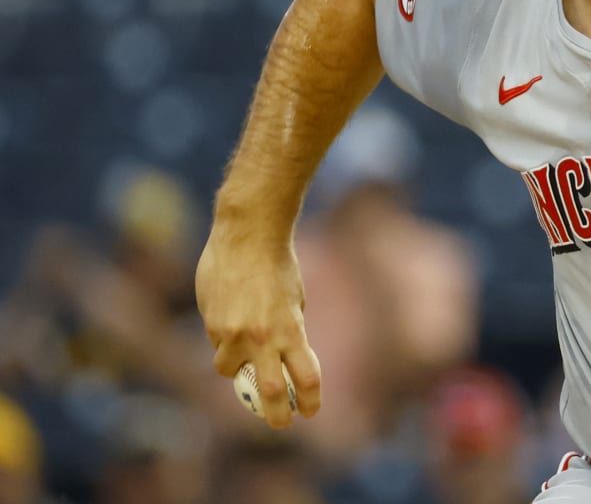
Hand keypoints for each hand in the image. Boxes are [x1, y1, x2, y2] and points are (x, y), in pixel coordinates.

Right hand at [196, 216, 321, 427]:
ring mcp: (234, 333)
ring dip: (236, 368)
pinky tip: (228, 318)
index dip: (309, 401)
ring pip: (229, 370)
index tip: (310, 413)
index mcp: (291, 331)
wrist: (247, 235)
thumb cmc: (277, 265)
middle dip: (275, 414)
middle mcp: (263, 337)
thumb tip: (283, 356)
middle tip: (280, 423)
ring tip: (244, 353)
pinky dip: (222, 341)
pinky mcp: (211, 323)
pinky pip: (216, 344)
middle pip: (271, 392)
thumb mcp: (294, 301)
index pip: (306, 377)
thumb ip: (287, 330)